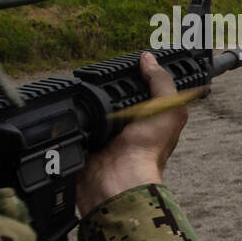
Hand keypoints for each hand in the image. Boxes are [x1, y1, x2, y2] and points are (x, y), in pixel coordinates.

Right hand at [75, 52, 188, 214]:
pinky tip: (76, 104)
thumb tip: (148, 59)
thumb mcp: (167, 110)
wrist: (117, 180)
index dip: (138, 77)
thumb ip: (161, 83)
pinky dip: (74, 114)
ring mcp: (103, 134)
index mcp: (148, 119)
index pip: (141, 91)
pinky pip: (74, 121)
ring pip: (92, 107)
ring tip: (87, 86)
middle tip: (103, 73)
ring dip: (89, 99)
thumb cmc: (147, 151)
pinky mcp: (83, 142)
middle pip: (114, 96)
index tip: (131, 61)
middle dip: (108, 86)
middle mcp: (126, 126)